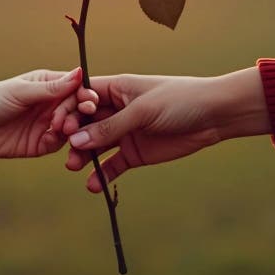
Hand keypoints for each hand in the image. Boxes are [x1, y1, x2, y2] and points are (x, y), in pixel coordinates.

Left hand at [0, 68, 81, 158]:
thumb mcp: (21, 92)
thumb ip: (51, 88)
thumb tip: (80, 73)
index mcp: (48, 84)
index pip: (75, 87)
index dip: (85, 94)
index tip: (88, 102)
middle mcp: (50, 104)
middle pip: (77, 108)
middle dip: (79, 113)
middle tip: (71, 119)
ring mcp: (46, 124)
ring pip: (72, 127)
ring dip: (72, 129)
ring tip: (64, 129)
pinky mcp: (40, 144)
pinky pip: (59, 144)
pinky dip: (61, 142)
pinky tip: (53, 138)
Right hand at [60, 67, 270, 190]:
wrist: (214, 116)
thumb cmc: (179, 100)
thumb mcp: (142, 110)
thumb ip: (111, 127)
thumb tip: (76, 141)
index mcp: (116, 88)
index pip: (82, 97)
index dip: (68, 110)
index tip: (59, 126)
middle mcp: (116, 109)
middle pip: (85, 123)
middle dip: (73, 136)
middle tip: (66, 150)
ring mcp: (125, 132)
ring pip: (95, 145)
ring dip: (83, 156)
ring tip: (74, 167)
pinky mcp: (135, 152)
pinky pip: (113, 164)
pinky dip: (102, 174)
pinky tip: (93, 185)